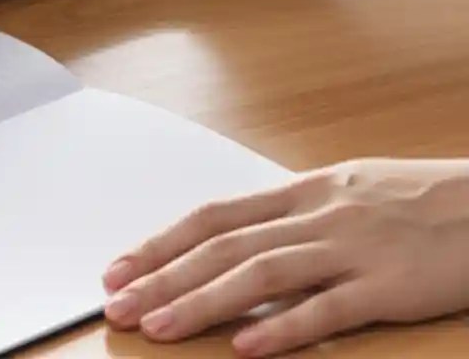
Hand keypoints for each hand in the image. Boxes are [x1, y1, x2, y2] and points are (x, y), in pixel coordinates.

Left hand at [102, 158, 468, 356]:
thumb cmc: (418, 200)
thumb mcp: (344, 194)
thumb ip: (289, 217)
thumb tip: (228, 240)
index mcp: (301, 192)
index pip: (212, 218)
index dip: (159, 244)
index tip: (117, 269)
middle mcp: (317, 216)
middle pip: (223, 247)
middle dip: (162, 277)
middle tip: (117, 306)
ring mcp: (352, 249)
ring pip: (262, 274)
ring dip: (203, 302)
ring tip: (160, 328)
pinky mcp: (389, 286)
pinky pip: (328, 308)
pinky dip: (283, 328)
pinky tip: (245, 347)